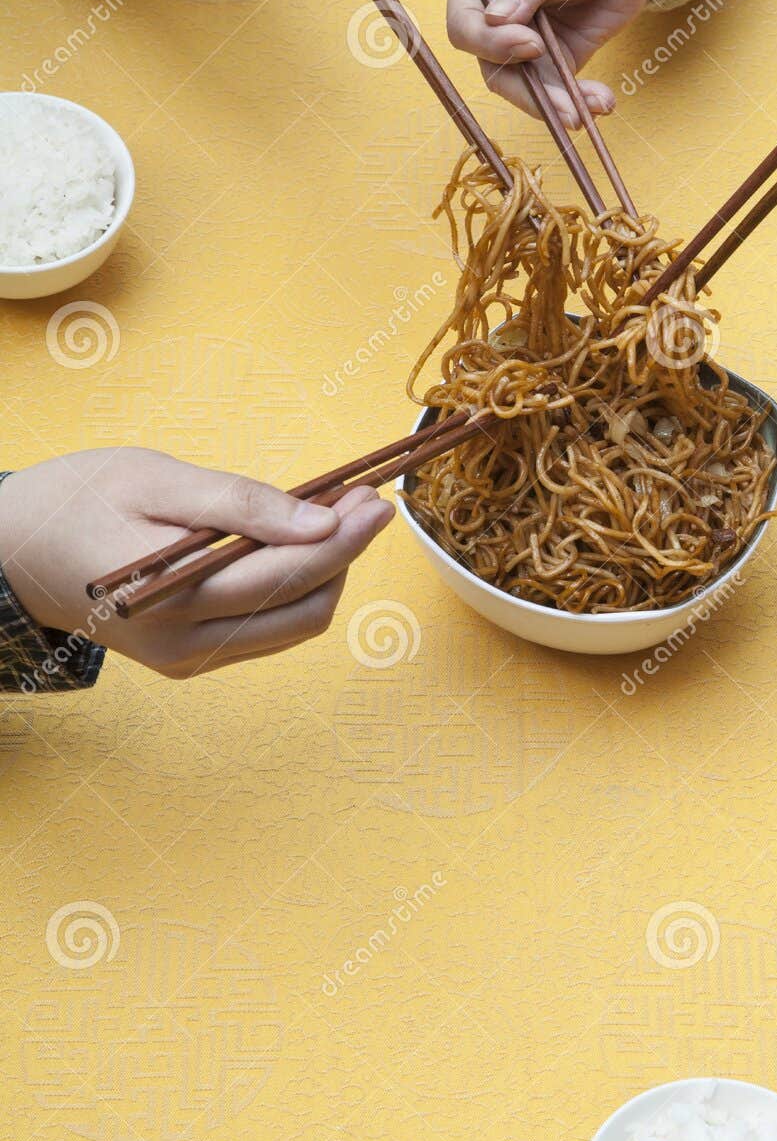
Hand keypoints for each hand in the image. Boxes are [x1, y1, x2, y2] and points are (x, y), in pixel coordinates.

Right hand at [0, 450, 393, 677]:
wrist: (11, 551)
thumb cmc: (77, 502)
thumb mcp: (155, 481)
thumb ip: (241, 503)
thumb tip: (323, 521)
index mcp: (171, 600)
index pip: (286, 577)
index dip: (344, 539)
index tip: (376, 498)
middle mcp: (186, 645)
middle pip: (304, 610)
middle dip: (344, 556)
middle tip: (360, 500)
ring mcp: (189, 660)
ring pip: (293, 625)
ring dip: (325, 573)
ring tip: (333, 515)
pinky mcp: (191, 659)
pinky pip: (266, 629)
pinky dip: (293, 588)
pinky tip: (294, 544)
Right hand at [446, 0, 668, 121]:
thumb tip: (494, 18)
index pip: (464, 24)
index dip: (491, 43)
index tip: (532, 44)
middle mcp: (496, 13)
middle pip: (492, 66)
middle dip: (526, 91)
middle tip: (564, 104)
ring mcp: (526, 40)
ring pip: (524, 88)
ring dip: (555, 105)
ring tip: (589, 110)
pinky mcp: (556, 59)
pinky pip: (557, 91)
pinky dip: (578, 102)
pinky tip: (602, 102)